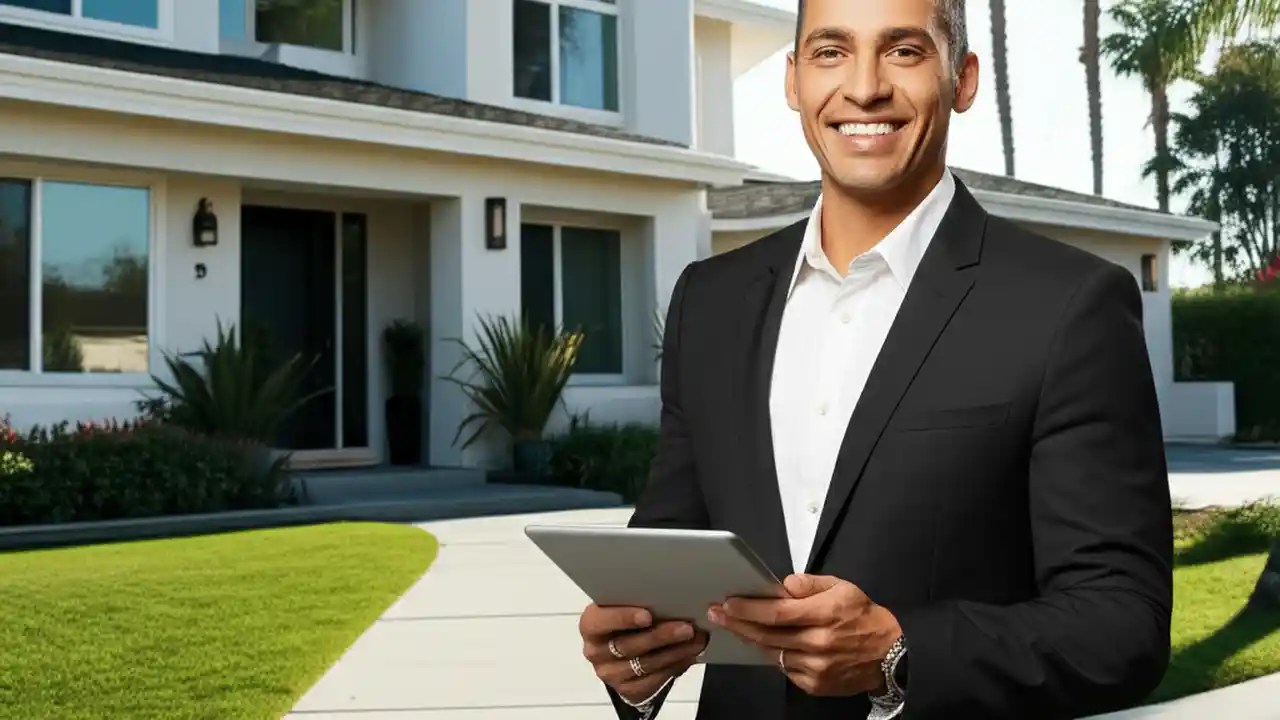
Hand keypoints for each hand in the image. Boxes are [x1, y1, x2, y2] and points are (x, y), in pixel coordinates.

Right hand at [579, 604, 709, 705]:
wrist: (628, 649)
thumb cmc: (629, 619)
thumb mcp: (629, 606)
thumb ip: (643, 601)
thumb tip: (675, 596)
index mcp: (591, 624)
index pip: (599, 621)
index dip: (622, 618)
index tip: (648, 615)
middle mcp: (595, 651)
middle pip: (627, 646)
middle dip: (660, 636)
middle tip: (686, 627)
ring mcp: (610, 673)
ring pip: (645, 664)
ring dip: (675, 652)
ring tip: (697, 640)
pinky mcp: (627, 690)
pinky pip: (654, 681)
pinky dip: (675, 666)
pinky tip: (690, 655)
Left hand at [707, 574, 900, 696]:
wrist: (890, 656)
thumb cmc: (865, 618)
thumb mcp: (842, 587)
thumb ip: (810, 583)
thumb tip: (782, 584)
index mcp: (824, 615)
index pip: (776, 612)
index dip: (748, 608)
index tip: (728, 603)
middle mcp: (818, 643)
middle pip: (767, 635)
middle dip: (738, 623)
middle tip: (717, 614)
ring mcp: (815, 667)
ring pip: (772, 653)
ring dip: (752, 640)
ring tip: (737, 627)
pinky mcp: (814, 684)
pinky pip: (785, 669)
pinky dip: (775, 655)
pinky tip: (768, 645)